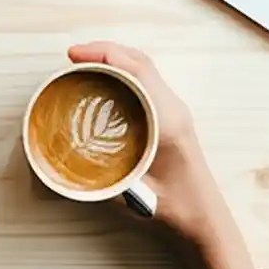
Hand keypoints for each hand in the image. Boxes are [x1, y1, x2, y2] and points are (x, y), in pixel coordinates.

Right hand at [68, 43, 259, 268]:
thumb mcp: (131, 191)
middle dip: (105, 50)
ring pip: (144, 68)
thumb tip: (63, 159)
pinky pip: (147, 81)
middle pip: (139, 60)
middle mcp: (174, 108)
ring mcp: (175, 110)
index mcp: (167, 120)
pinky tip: (106, 82)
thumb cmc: (174, 206)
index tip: (75, 55)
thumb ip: (99, 175)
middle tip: (73, 55)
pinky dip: (124, 71)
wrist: (204, 219)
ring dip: (115, 58)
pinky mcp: (173, 116)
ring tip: (84, 64)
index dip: (103, 53)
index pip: (136, 70)